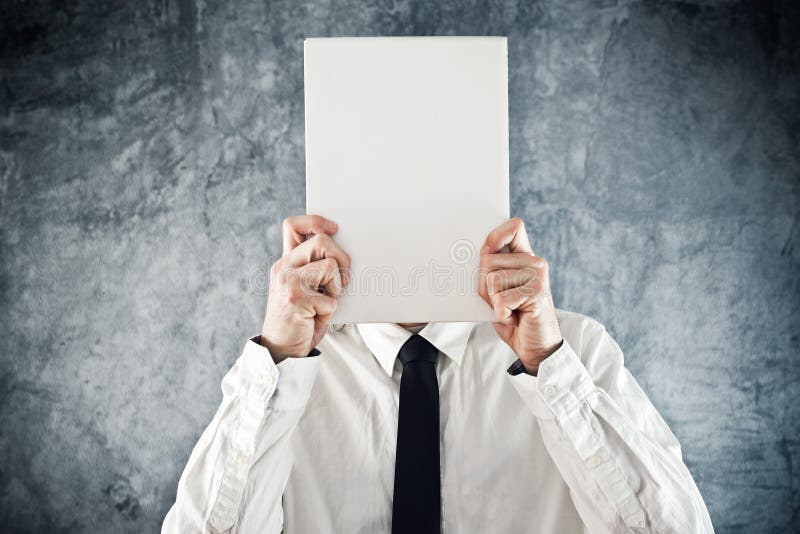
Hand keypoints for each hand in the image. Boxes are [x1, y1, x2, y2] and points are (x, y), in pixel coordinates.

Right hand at [260, 215, 350, 362]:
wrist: (282, 350)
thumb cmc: (299, 319)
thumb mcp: (303, 288)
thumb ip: (313, 267)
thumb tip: (341, 248)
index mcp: (284, 262)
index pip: (293, 225)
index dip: (316, 221)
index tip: (334, 229)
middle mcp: (282, 268)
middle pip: (322, 241)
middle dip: (342, 259)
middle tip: (342, 279)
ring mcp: (287, 282)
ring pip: (330, 266)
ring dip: (336, 287)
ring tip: (324, 301)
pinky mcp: (296, 298)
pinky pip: (331, 296)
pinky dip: (331, 309)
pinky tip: (317, 316)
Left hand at [478, 218, 562, 373]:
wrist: (535, 346)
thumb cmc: (514, 316)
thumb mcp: (497, 290)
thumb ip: (490, 270)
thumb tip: (480, 255)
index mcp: (526, 257)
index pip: (514, 227)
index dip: (495, 235)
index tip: (486, 249)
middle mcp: (535, 263)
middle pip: (488, 259)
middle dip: (485, 286)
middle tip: (501, 300)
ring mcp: (538, 276)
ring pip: (492, 279)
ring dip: (493, 301)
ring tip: (509, 309)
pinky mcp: (537, 293)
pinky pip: (500, 298)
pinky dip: (501, 313)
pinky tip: (514, 318)